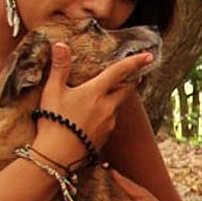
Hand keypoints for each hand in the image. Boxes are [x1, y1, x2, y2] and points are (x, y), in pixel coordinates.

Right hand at [32, 42, 152, 165]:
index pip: (120, 71)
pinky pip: (110, 121)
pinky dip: (107, 114)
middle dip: (133, 80)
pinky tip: (94, 116)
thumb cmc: (54, 121)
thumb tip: (61, 45)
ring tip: (107, 95)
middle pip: (127, 90)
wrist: (58, 155)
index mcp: (96, 92)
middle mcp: (108, 106)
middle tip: (137, 74)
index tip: (149, 55)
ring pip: (118, 106)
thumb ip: (60, 68)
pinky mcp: (106, 136)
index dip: (135, 62)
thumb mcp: (52, 91)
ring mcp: (109, 122)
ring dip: (116, 98)